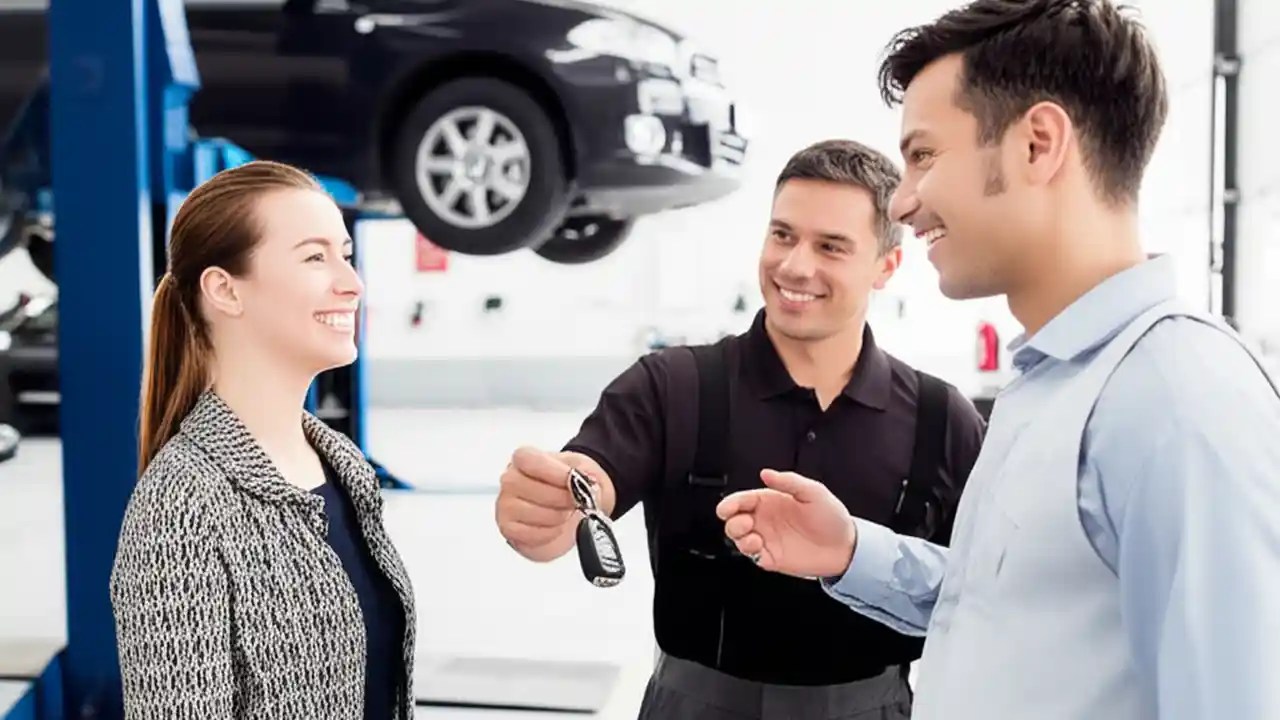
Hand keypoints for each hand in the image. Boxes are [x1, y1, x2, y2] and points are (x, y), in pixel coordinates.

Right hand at [495, 447, 604, 561]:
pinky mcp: (509, 529)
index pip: (529, 461)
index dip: (556, 473)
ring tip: (565, 512)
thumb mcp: (583, 469)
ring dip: (558, 516)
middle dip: (562, 498)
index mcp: (524, 458)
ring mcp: (505, 505)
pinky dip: (551, 533)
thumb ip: (586, 473)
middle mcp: (510, 479)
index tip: (575, 481)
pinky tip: (556, 525)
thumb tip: (587, 483)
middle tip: (575, 501)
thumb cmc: (570, 484)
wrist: (569, 506)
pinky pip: (532, 534)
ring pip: (535, 514)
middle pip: (533, 489)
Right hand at [715, 469, 857, 578]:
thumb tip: (766, 473)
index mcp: (771, 501)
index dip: (730, 503)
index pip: (742, 500)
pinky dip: (749, 552)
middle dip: (732, 521)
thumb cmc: (832, 518)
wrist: (845, 546)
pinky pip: (751, 556)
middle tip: (745, 521)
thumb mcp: (813, 492)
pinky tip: (759, 546)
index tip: (726, 508)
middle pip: (734, 520)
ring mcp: (767, 539)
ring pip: (738, 538)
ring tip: (753, 536)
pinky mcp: (771, 558)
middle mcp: (765, 520)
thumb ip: (789, 481)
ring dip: (739, 536)